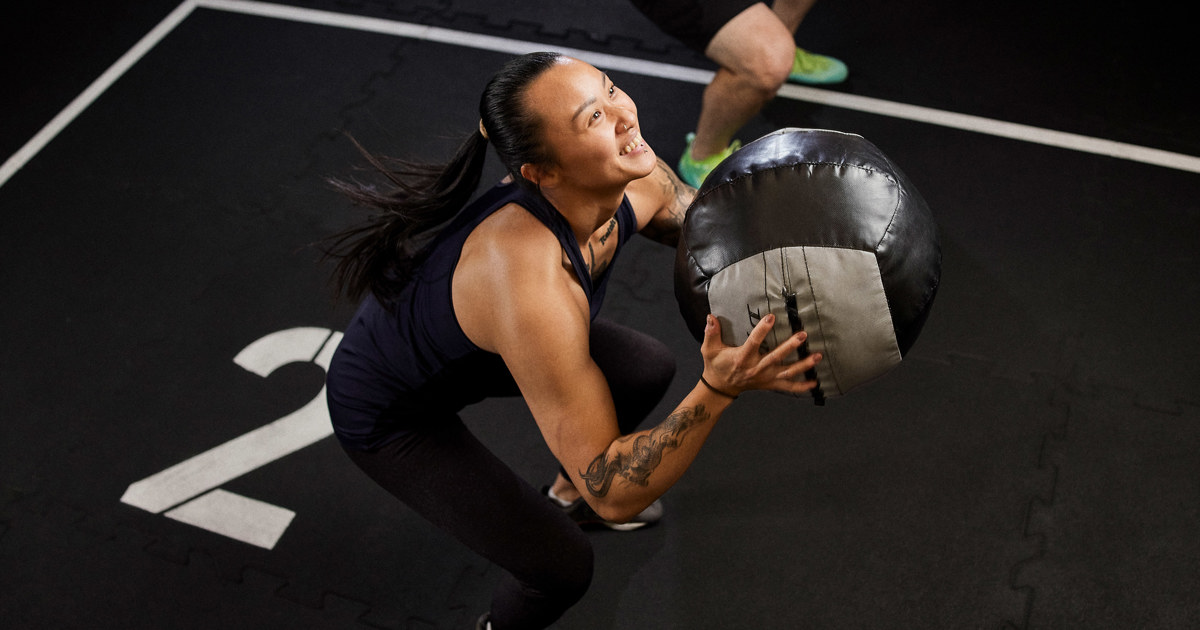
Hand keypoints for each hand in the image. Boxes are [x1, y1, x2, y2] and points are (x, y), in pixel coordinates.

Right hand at [700, 314, 821, 396]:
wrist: (720, 388)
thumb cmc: (716, 366)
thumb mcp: (709, 349)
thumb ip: (710, 333)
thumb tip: (710, 317)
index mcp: (742, 358)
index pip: (754, 342)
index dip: (762, 329)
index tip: (771, 317)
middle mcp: (756, 369)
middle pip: (776, 357)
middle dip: (790, 346)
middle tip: (803, 335)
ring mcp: (765, 378)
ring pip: (787, 372)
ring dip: (803, 365)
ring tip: (818, 356)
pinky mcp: (770, 384)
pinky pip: (788, 387)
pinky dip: (802, 386)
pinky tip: (815, 383)